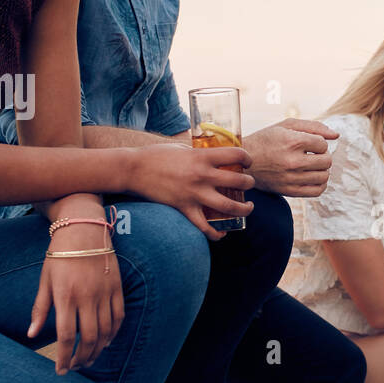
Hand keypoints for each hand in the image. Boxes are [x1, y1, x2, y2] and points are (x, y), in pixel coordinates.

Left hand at [28, 222, 123, 374]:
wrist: (84, 230)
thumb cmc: (60, 255)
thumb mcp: (45, 280)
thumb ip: (40, 309)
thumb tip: (32, 333)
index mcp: (66, 296)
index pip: (67, 335)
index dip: (65, 357)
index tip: (61, 369)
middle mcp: (87, 296)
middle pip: (89, 337)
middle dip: (82, 357)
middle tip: (76, 367)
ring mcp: (105, 292)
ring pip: (106, 331)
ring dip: (98, 349)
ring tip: (89, 359)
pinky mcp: (117, 288)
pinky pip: (119, 317)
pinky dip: (114, 333)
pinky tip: (106, 342)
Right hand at [129, 142, 255, 239]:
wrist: (133, 169)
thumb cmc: (156, 155)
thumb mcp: (181, 148)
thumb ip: (199, 153)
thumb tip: (212, 155)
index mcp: (202, 156)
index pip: (236, 155)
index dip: (247, 158)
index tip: (248, 163)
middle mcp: (202, 175)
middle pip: (239, 181)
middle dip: (250, 183)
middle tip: (249, 184)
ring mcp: (194, 194)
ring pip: (230, 207)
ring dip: (244, 209)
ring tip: (248, 207)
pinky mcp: (184, 208)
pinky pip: (204, 227)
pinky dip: (215, 234)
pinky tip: (222, 233)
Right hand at [242, 119, 339, 196]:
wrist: (243, 163)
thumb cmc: (266, 140)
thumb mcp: (286, 125)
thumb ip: (314, 127)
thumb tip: (336, 135)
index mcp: (292, 142)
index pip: (322, 144)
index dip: (318, 143)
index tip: (307, 143)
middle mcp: (292, 161)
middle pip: (327, 161)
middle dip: (322, 156)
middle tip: (311, 155)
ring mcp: (291, 178)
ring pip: (324, 176)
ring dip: (322, 170)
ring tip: (311, 166)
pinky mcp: (289, 191)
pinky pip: (317, 191)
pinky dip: (320, 184)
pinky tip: (311, 177)